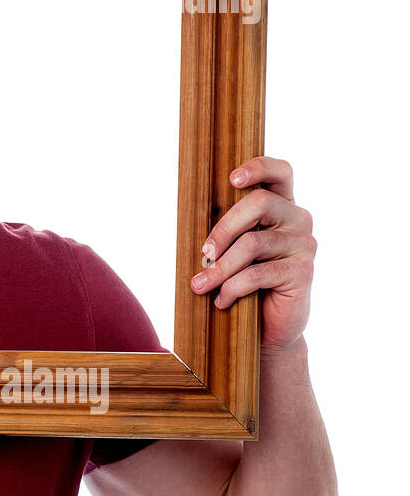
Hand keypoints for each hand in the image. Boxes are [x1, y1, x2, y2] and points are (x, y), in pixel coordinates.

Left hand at [189, 156, 315, 355]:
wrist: (269, 328)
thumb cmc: (244, 281)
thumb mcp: (232, 248)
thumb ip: (226, 227)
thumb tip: (190, 210)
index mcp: (281, 205)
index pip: (280, 172)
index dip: (258, 167)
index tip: (232, 178)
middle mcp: (298, 219)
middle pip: (259, 202)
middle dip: (222, 228)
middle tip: (203, 254)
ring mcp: (304, 244)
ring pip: (252, 243)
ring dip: (219, 268)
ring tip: (200, 285)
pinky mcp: (303, 271)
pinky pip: (256, 274)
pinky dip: (231, 288)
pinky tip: (221, 300)